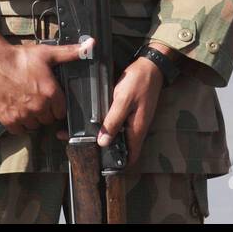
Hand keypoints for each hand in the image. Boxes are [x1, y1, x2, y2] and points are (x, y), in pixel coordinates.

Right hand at [0, 21, 87, 134]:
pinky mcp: (8, 119)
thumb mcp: (47, 53)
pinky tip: (17, 111)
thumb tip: (91, 45)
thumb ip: (70, 52)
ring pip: (34, 126)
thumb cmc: (20, 57)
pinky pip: (19, 131)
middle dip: (45, 112)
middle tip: (37, 99)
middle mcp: (39, 107)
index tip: (50, 98)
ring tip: (26, 104)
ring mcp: (23, 115)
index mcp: (51, 93)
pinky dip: (19, 124)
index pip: (61, 111)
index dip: (56, 105)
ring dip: (32, 119)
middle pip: (48, 120)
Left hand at [92, 49, 165, 166]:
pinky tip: (95, 121)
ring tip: (83, 135)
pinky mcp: (130, 112)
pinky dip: (108, 125)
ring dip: (105, 138)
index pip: (130, 158)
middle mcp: (136, 128)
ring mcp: (134, 120)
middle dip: (105, 151)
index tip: (99, 166)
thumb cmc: (138, 82)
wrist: (150, 65)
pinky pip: (118, 124)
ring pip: (118, 136)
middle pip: (121, 148)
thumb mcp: (123, 100)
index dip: (117, 166)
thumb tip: (103, 143)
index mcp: (137, 130)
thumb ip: (113, 121)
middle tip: (82, 147)